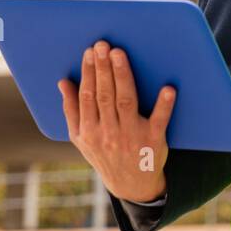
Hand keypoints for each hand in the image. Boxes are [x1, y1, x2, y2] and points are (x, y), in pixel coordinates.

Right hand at [58, 41, 173, 203]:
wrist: (131, 185)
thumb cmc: (104, 154)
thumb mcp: (81, 138)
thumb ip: (71, 110)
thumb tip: (63, 82)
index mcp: (89, 131)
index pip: (88, 96)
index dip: (89, 73)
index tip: (89, 52)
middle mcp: (109, 133)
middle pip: (105, 95)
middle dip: (102, 68)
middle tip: (103, 45)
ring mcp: (132, 136)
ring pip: (125, 101)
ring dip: (122, 76)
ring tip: (118, 54)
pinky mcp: (154, 139)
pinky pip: (160, 120)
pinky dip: (164, 105)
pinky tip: (168, 88)